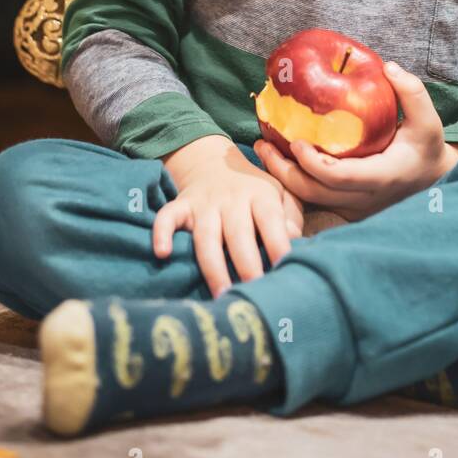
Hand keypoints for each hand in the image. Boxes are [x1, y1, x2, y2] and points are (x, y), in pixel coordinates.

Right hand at [153, 140, 304, 298]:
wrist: (213, 162)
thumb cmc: (254, 189)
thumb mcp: (279, 192)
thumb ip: (290, 216)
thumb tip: (295, 241)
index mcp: (260, 195)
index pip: (271, 220)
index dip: (278, 245)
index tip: (284, 270)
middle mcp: (231, 199)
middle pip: (238, 233)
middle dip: (246, 265)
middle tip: (254, 292)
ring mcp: (204, 203)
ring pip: (206, 236)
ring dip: (213, 266)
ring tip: (221, 295)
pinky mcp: (181, 206)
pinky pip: (167, 217)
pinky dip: (162, 232)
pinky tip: (163, 253)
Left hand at [254, 60, 457, 222]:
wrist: (431, 182)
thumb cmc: (426, 147)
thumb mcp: (429, 120)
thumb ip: (412, 92)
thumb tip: (388, 67)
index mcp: (382, 177)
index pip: (341, 178)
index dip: (314, 164)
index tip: (296, 142)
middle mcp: (364, 198)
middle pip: (315, 193)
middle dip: (283, 172)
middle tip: (262, 144)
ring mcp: (354, 207)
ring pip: (310, 200)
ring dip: (283, 177)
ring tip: (263, 149)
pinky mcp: (346, 209)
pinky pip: (314, 199)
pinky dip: (293, 181)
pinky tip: (279, 158)